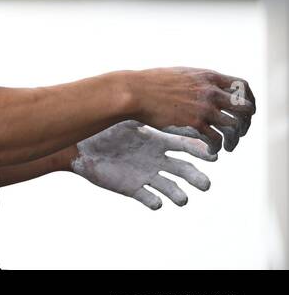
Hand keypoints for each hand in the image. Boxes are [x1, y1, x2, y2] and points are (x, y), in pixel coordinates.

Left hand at [71, 120, 216, 209]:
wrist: (81, 146)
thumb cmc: (101, 129)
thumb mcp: (123, 118)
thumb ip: (141, 108)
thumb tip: (154, 90)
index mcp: (157, 142)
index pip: (184, 147)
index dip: (198, 152)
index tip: (213, 154)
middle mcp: (156, 160)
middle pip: (183, 170)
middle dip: (195, 177)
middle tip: (206, 184)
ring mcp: (146, 175)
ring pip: (169, 188)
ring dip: (178, 194)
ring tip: (184, 199)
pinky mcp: (132, 188)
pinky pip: (147, 198)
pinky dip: (154, 202)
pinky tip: (158, 204)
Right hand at [130, 67, 254, 152]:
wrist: (133, 92)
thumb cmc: (150, 83)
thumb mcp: (180, 74)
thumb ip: (199, 81)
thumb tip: (208, 88)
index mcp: (208, 77)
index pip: (242, 86)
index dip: (249, 100)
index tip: (244, 112)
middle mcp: (210, 91)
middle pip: (245, 108)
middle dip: (245, 123)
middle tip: (239, 132)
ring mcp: (203, 107)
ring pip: (234, 127)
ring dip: (234, 139)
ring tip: (228, 146)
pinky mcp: (194, 123)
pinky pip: (216, 139)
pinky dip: (217, 147)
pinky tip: (211, 150)